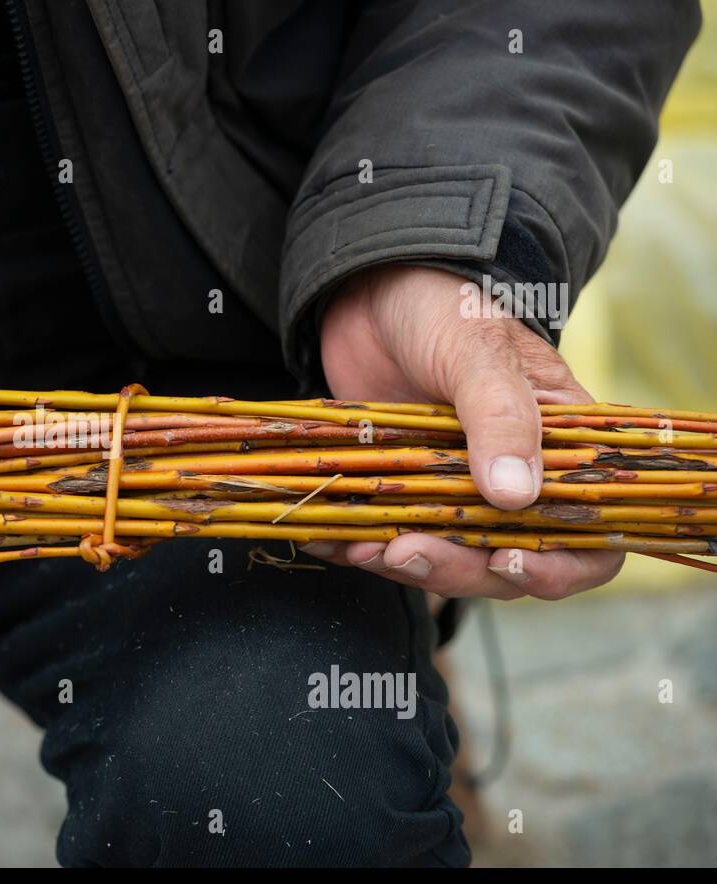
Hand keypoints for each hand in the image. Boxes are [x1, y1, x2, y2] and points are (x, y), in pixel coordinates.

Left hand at [310, 264, 622, 599]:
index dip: (559, 567)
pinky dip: (356, 545)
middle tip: (407, 552)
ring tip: (362, 548)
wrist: (372, 284)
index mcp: (560, 451)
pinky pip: (384, 535)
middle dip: (458, 570)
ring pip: (443, 558)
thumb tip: (514, 495)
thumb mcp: (477, 353)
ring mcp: (452, 489)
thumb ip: (500, 418)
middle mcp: (511, 481)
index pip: (588, 535)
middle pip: (505, 563)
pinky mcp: (399, 489)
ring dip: (404, 564)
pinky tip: (325, 539)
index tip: (509, 563)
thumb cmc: (443, 306)